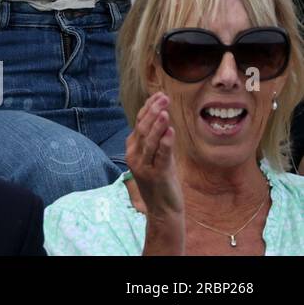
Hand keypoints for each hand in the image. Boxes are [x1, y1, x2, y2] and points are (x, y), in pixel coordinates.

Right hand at [126, 92, 183, 224]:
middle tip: (164, 98)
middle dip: (153, 112)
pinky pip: (160, 155)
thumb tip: (162, 118)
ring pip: (149, 140)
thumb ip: (157, 141)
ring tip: (164, 111)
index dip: (148, 108)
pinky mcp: (155, 175)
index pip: (139, 123)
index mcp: (133, 149)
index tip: (159, 95)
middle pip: (143, 129)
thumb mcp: (157, 158)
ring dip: (157, 124)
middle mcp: (134, 155)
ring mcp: (143, 166)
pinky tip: (171, 131)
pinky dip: (166, 142)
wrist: (162, 209)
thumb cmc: (162, 182)